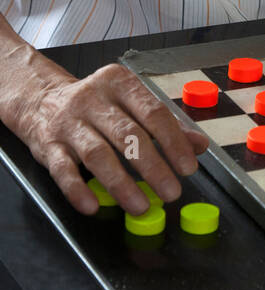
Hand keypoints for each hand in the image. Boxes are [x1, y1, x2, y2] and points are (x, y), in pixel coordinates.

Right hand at [8, 50, 206, 216]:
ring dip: (121, 184)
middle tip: (171, 191)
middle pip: (127, 135)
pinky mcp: (48, 145)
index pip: (153, 113)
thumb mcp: (131, 105)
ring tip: (141, 206)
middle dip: (153, 167)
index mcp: (119, 83)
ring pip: (97, 154)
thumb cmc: (96, 105)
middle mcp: (92, 99)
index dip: (173, 142)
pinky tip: (92, 206)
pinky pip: (62, 170)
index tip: (188, 167)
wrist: (40, 100)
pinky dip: (77, 190)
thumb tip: (199, 145)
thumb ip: (166, 124)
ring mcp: (68, 122)